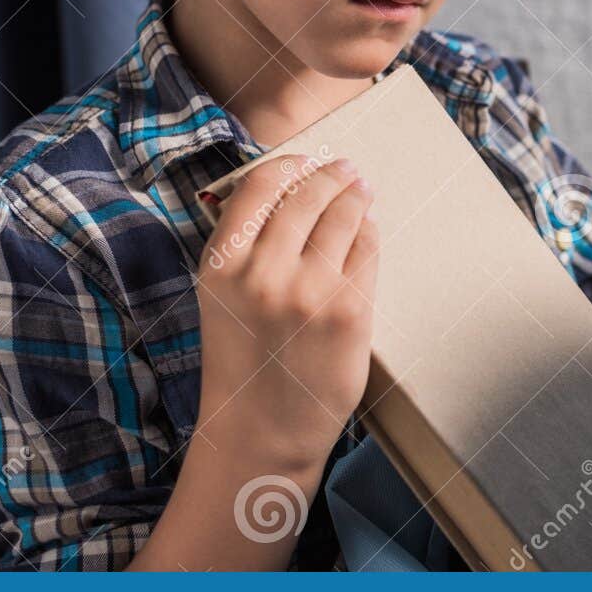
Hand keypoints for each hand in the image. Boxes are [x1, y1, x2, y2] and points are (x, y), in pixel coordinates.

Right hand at [193, 154, 379, 469]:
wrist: (261, 431)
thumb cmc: (243, 361)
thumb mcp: (222, 297)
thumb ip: (245, 247)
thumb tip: (290, 190)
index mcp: (222, 265)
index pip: (259, 186)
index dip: (289, 165)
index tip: (306, 161)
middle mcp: (264, 272)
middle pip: (308, 195)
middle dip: (331, 175)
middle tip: (345, 169)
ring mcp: (311, 290)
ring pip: (344, 216)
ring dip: (356, 197)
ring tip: (360, 191)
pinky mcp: (350, 309)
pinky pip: (367, 250)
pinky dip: (369, 232)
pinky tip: (368, 229)